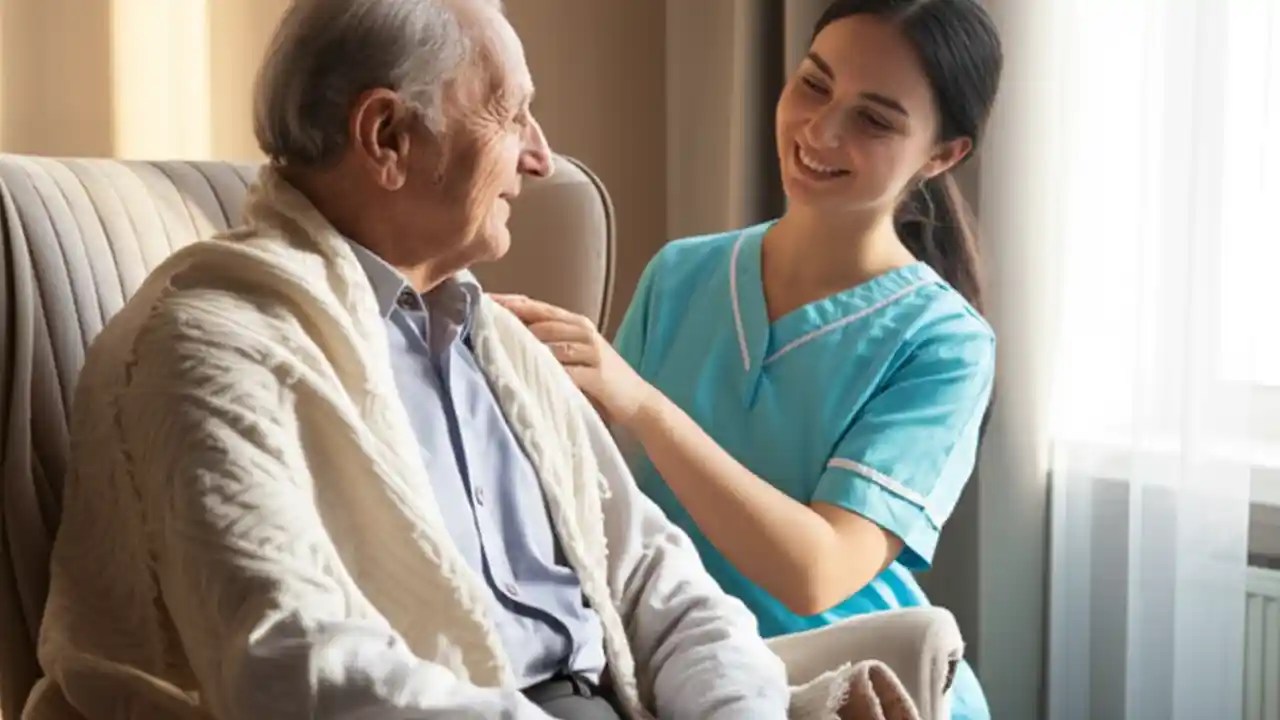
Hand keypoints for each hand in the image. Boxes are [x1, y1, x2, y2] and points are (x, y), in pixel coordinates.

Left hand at [490, 294, 653, 425]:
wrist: (637, 399)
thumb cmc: (598, 376)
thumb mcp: (575, 352)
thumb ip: (549, 341)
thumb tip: (507, 333)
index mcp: (576, 322)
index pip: (538, 307)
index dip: (511, 303)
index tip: (484, 302)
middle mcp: (584, 331)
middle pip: (542, 321)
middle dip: (512, 322)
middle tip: (483, 324)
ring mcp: (592, 351)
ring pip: (552, 343)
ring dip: (526, 346)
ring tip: (498, 349)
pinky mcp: (597, 375)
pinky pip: (567, 370)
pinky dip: (547, 372)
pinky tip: (528, 376)